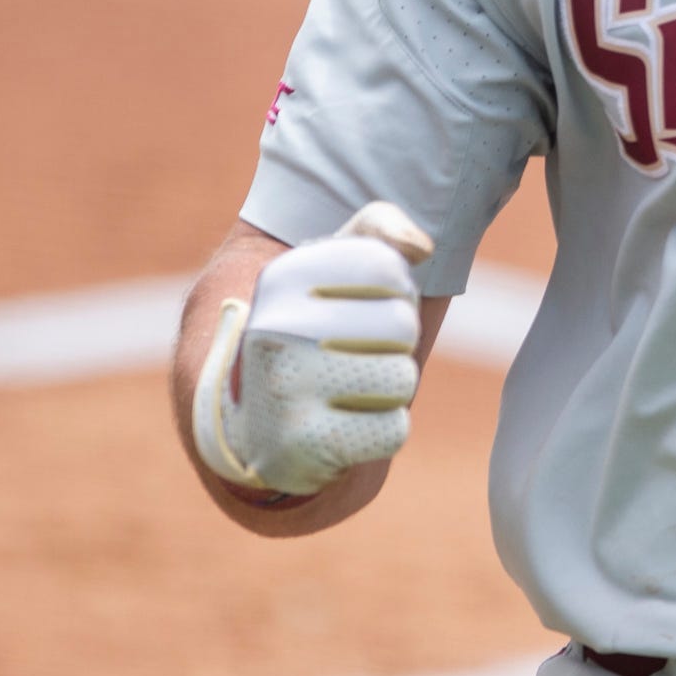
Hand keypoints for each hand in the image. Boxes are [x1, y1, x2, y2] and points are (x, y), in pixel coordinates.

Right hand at [190, 203, 432, 497]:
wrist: (256, 423)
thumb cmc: (315, 330)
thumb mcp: (332, 267)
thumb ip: (378, 231)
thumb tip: (419, 246)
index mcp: (281, 277)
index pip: (387, 267)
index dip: (395, 292)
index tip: (362, 306)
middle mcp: (274, 328)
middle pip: (400, 325)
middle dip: (396, 342)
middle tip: (360, 353)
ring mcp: (283, 388)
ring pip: (402, 380)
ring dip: (392, 387)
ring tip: (353, 388)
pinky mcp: (302, 445)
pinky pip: (393, 431)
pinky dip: (383, 430)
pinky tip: (348, 425)